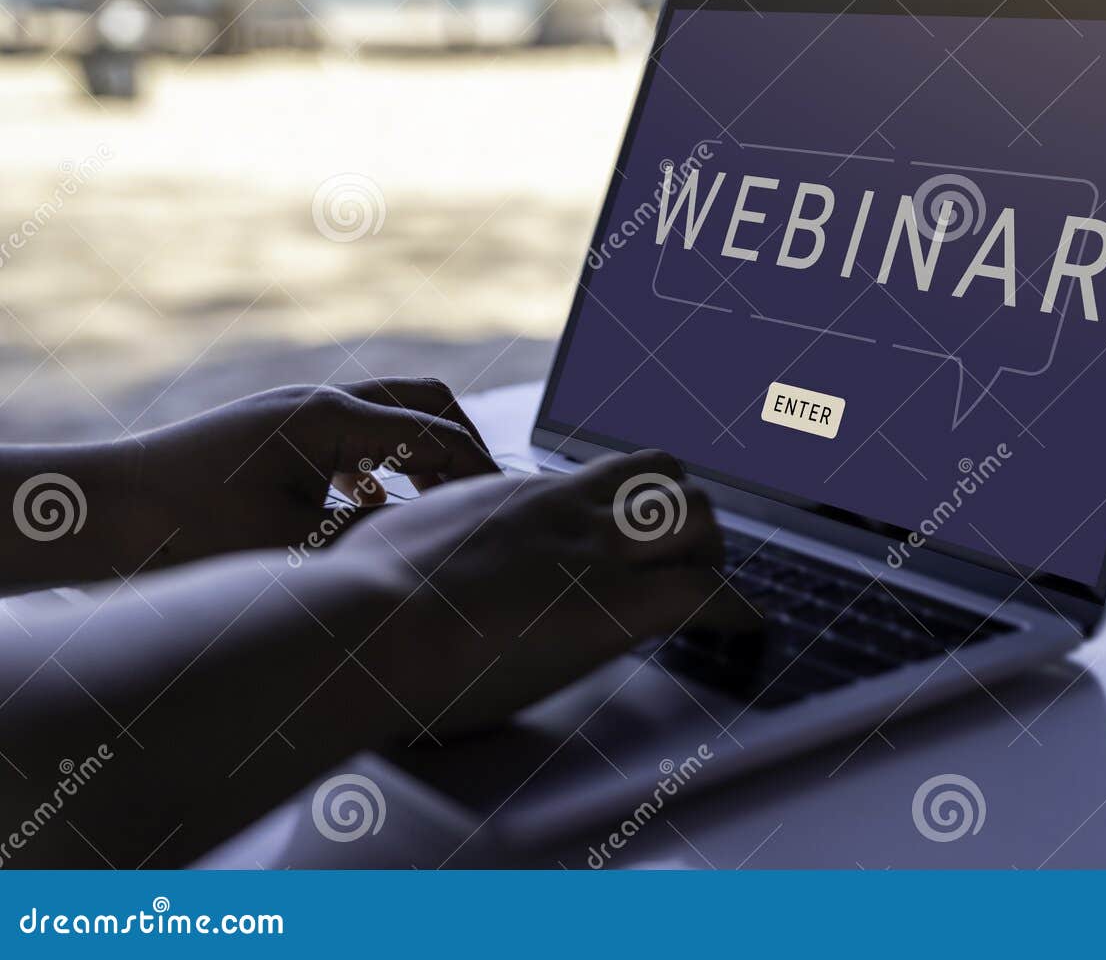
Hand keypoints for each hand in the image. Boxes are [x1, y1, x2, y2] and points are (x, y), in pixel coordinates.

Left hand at [97, 378, 497, 574]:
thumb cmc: (189, 527)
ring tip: (444, 504)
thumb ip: (370, 534)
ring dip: (424, 451)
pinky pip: (354, 433)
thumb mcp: (293, 544)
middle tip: (486, 495)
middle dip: (464, 443)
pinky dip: (382, 462)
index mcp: (330, 418)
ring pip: (391, 414)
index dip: (477, 470)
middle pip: (425, 400)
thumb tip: (429, 541)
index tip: (506, 508)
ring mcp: (300, 410)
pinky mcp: (281, 430)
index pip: (434, 433)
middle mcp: (321, 400)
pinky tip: (377, 506)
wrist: (107, 509)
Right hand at [335, 450, 757, 736]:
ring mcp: (596, 553)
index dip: (632, 502)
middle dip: (687, 515)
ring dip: (713, 556)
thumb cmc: (361, 596)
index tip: (635, 529)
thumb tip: (407, 538)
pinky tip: (743, 631)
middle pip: (666, 477)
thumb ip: (426, 534)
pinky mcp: (616, 605)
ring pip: (699, 521)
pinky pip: (707, 595)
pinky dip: (735, 613)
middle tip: (688, 558)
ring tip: (713, 591)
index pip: (603, 475)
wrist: (366, 625)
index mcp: (519, 496)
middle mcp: (567, 510)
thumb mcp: (395, 538)